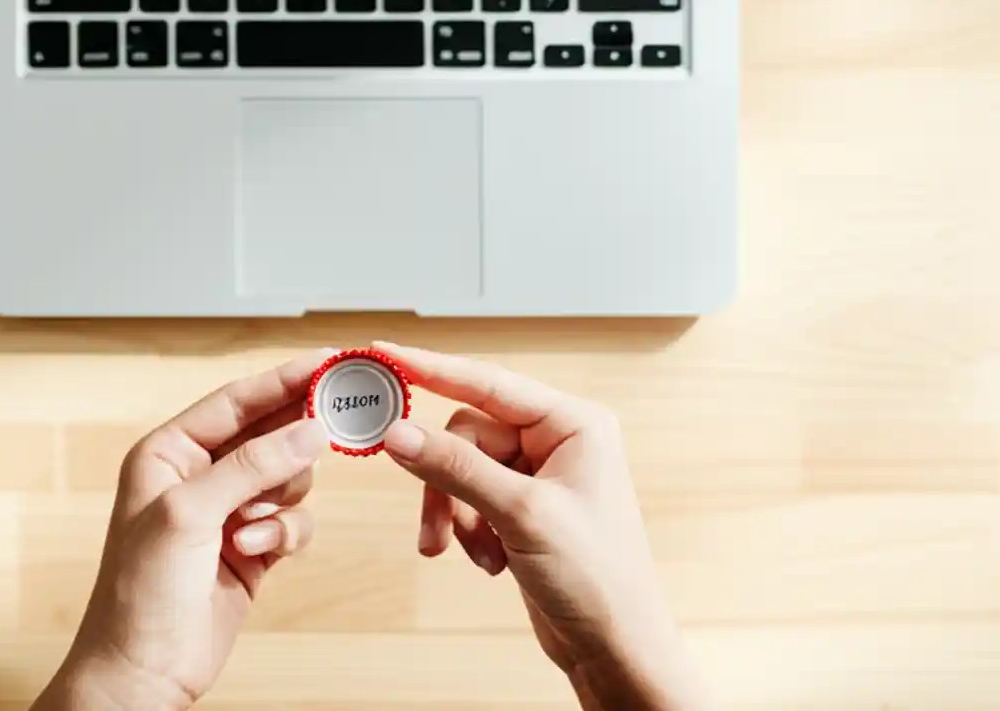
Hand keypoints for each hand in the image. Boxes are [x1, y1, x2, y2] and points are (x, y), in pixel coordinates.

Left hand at [33, 350, 333, 710]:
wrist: (143, 673)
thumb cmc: (139, 595)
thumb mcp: (190, 514)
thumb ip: (253, 465)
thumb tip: (311, 428)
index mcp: (167, 453)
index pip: (236, 401)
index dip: (284, 379)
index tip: (330, 361)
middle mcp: (197, 477)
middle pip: (270, 434)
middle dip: (296, 438)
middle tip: (338, 426)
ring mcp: (226, 512)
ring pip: (289, 477)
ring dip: (282, 499)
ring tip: (252, 526)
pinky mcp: (252, 548)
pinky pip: (293, 520)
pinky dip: (283, 533)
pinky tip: (254, 551)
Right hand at [376, 342, 708, 710]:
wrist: (615, 646)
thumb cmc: (597, 578)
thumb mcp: (520, 514)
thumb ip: (455, 468)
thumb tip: (398, 433)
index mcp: (573, 423)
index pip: (487, 381)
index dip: (430, 368)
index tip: (384, 353)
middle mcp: (557, 440)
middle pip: (465, 435)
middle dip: (449, 486)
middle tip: (435, 529)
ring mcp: (539, 474)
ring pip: (461, 470)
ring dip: (459, 514)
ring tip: (476, 553)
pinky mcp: (522, 506)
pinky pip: (471, 498)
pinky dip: (469, 530)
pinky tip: (490, 560)